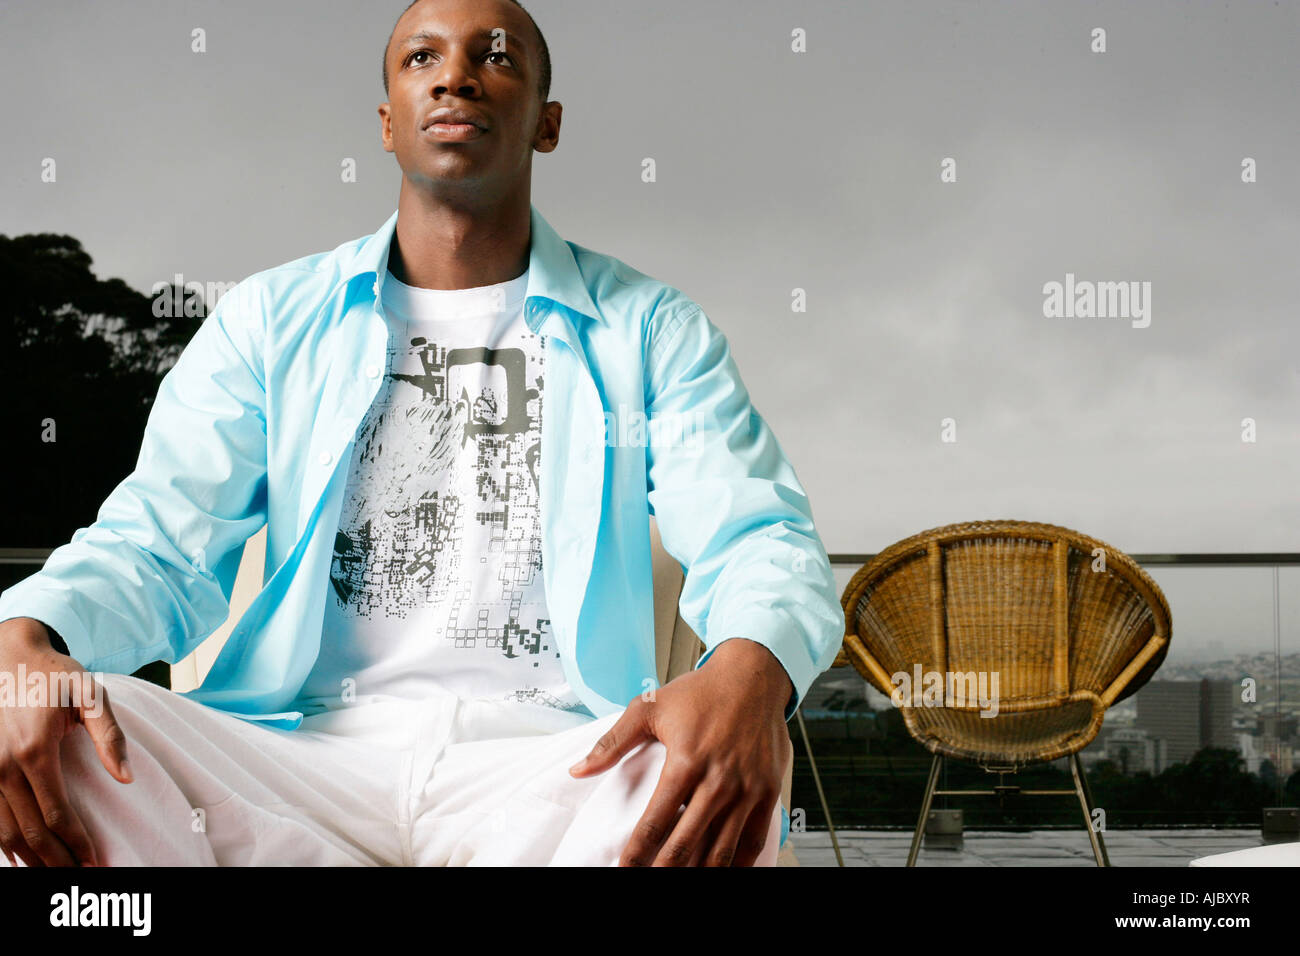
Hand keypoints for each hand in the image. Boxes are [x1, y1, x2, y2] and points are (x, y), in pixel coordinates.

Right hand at [0, 617, 132, 866]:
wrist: (8, 655)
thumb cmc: (55, 676)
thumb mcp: (91, 696)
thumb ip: (109, 737)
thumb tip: (127, 778)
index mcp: (35, 751)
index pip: (56, 814)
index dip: (76, 843)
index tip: (95, 860)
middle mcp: (3, 766)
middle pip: (29, 831)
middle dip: (56, 859)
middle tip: (80, 875)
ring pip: (2, 832)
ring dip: (28, 858)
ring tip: (54, 873)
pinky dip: (3, 841)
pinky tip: (22, 856)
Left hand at [569, 637, 792, 865]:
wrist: (753, 676)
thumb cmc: (700, 691)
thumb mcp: (649, 707)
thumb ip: (612, 743)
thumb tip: (578, 770)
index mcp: (685, 762)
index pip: (655, 822)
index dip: (636, 855)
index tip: (623, 871)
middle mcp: (718, 781)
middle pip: (686, 844)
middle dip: (664, 870)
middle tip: (647, 882)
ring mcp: (746, 790)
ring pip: (720, 851)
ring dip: (699, 872)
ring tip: (680, 881)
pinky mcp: (767, 793)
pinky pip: (752, 842)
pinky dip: (736, 865)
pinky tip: (720, 873)